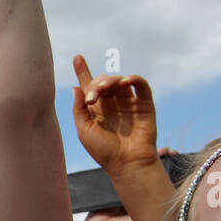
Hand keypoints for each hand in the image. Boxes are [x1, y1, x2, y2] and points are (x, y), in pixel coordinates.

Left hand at [72, 57, 158, 177]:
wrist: (127, 163)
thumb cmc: (103, 151)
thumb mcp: (84, 129)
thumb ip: (79, 108)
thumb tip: (76, 87)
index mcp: (97, 109)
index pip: (89, 86)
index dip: (83, 71)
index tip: (76, 57)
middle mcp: (112, 103)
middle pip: (104, 81)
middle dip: (96, 84)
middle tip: (91, 97)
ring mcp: (129, 103)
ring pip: (120, 80)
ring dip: (110, 81)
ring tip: (103, 90)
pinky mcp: (144, 104)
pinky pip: (141, 85)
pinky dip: (134, 79)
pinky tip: (125, 81)